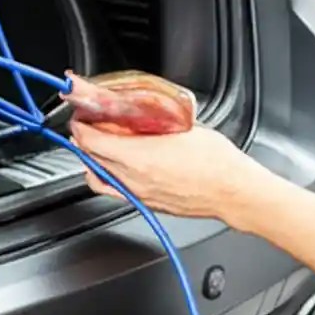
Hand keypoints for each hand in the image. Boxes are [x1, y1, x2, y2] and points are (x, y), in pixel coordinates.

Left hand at [68, 120, 271, 222]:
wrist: (233, 192)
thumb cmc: (216, 162)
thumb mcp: (182, 126)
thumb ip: (155, 119)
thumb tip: (139, 110)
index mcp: (138, 157)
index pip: (91, 140)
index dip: (81, 125)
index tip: (81, 114)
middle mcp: (133, 179)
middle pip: (90, 157)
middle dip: (85, 138)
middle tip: (89, 123)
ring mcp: (138, 194)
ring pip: (98, 176)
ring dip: (94, 158)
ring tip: (101, 144)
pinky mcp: (147, 204)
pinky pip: (114, 190)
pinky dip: (107, 176)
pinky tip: (115, 167)